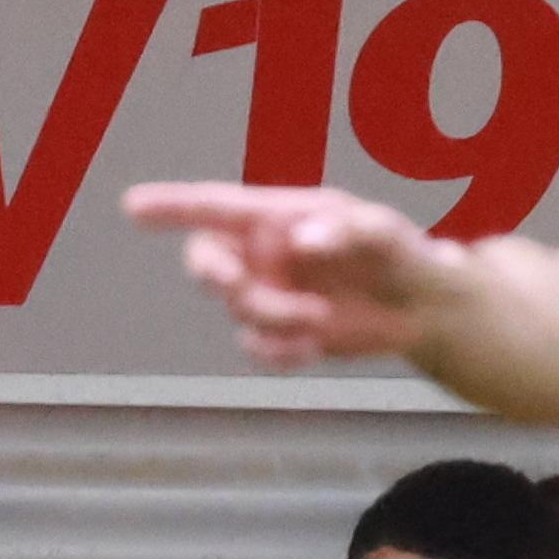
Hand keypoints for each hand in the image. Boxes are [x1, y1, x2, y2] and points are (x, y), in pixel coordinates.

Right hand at [127, 183, 454, 370]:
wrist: (426, 310)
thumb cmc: (404, 255)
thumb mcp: (386, 234)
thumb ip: (349, 231)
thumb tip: (302, 240)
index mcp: (277, 216)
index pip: (215, 207)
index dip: (172, 207)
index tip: (132, 208)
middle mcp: (263, 253)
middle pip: (207, 261)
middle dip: (219, 277)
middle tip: (243, 286)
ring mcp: (270, 293)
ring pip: (237, 308)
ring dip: (270, 317)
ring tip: (320, 318)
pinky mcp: (284, 333)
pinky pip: (257, 346)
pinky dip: (278, 351)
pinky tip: (312, 347)